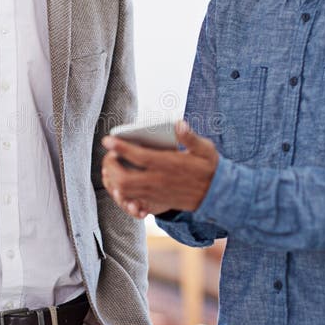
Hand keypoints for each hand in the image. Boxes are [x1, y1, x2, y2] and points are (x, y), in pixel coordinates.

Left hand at [102, 120, 218, 218]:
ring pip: (126, 191)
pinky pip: (133, 200)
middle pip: (125, 178)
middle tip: (109, 156)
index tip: (107, 139)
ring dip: (114, 180)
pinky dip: (123, 192)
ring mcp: (157, 193)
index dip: (120, 147)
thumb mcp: (205, 148)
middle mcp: (159, 180)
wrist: (217, 195)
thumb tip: (179, 123)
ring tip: (112, 169)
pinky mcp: (157, 202)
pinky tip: (120, 183)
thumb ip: (190, 136)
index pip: (138, 156)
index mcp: (168, 164)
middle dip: (111, 167)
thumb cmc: (210, 167)